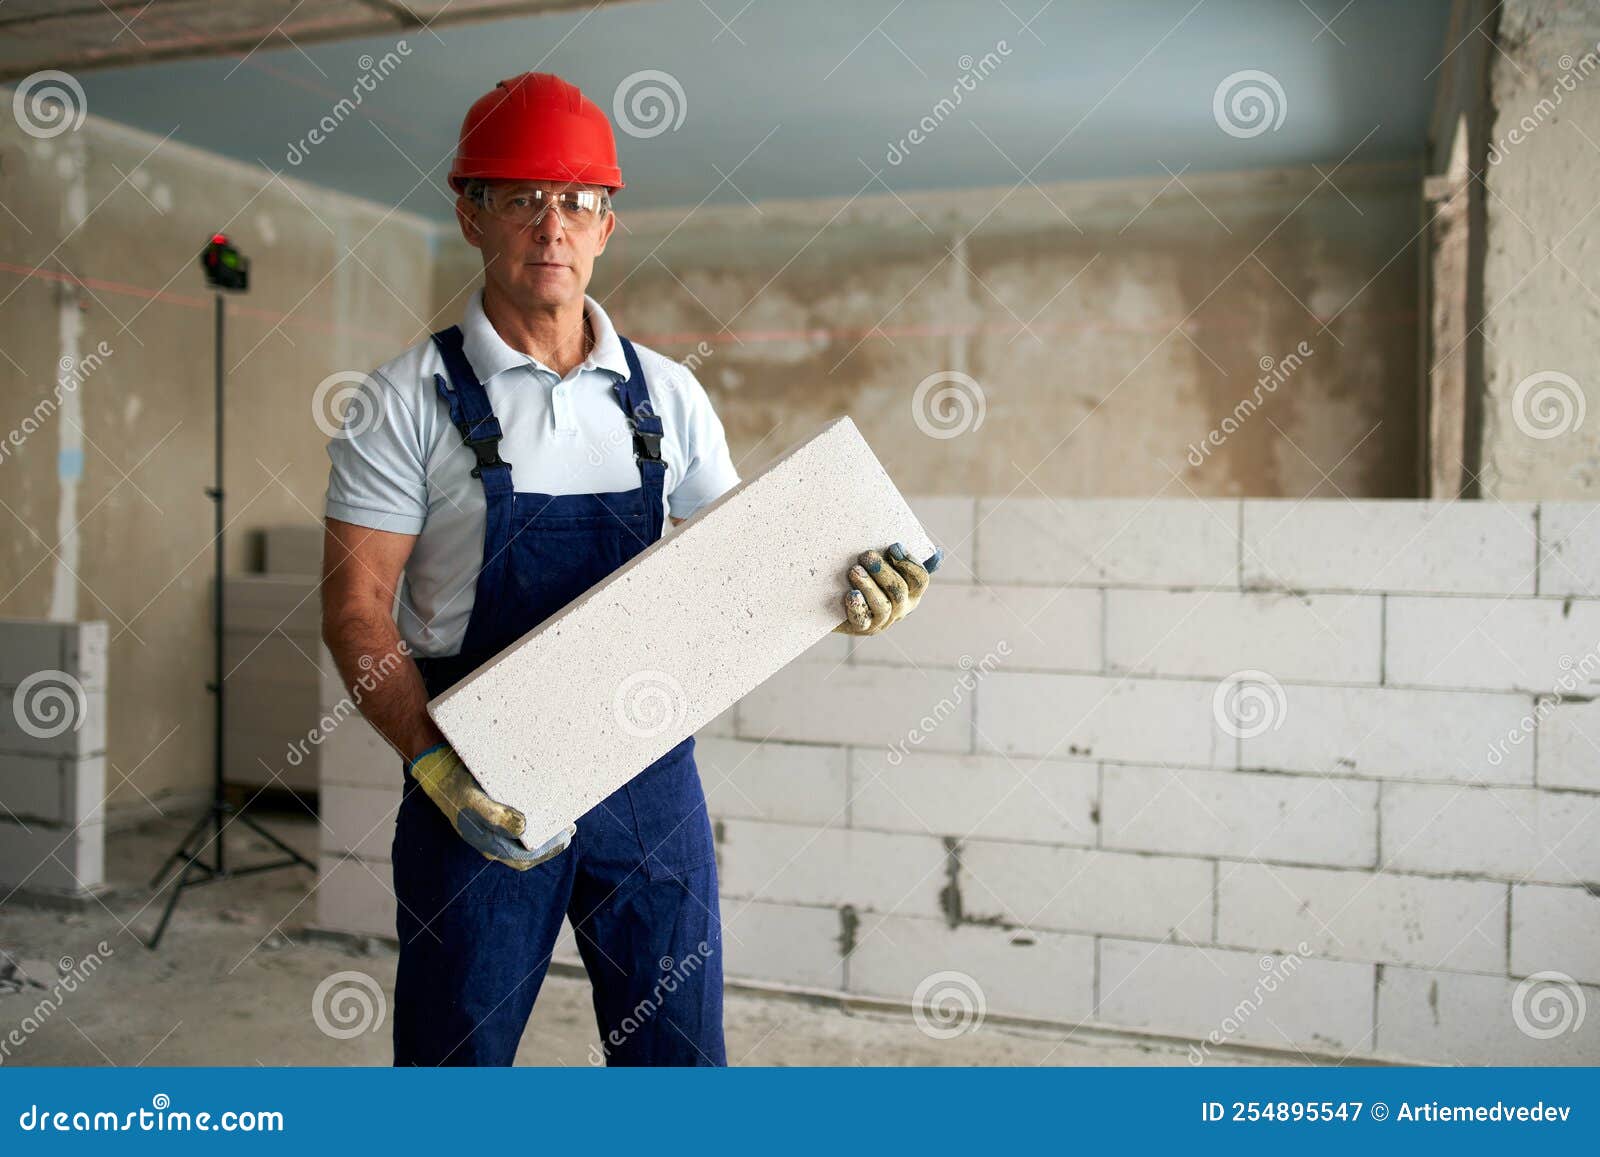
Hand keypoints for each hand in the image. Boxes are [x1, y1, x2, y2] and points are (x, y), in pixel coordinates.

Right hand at [406, 742, 574, 869]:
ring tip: (564, 817)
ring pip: (526, 837)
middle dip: (551, 841)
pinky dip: (537, 817)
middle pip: (528, 850)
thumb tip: (522, 829)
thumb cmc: (456, 788)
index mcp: (489, 844)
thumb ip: (496, 816)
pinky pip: (521, 822)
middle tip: (570, 826)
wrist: (440, 772)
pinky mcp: (497, 814)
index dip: (547, 852)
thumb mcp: (473, 801)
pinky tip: (546, 805)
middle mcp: (494, 839)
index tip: (565, 838)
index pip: (523, 859)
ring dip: (546, 830)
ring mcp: (495, 828)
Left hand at [832, 541, 942, 635]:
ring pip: (883, 606)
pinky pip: (862, 620)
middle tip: (867, 556)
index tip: (892, 547)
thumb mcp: (879, 565)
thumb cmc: (862, 575)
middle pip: (899, 590)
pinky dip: (857, 606)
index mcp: (910, 592)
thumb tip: (927, 549)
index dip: (909, 563)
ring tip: (854, 571)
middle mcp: (900, 608)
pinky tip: (851, 594)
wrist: (833, 602)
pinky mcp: (861, 628)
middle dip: (883, 570)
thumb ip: (893, 556)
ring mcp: (881, 621)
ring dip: (869, 585)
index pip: (920, 579)